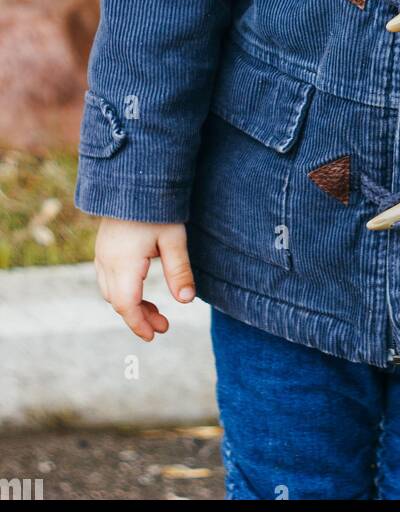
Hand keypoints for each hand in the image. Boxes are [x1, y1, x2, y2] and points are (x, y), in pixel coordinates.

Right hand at [94, 218, 195, 340]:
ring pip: (110, 290)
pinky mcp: (103, 245)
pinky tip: (139, 288)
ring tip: (155, 311)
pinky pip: (106, 277)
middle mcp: (106, 261)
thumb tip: (186, 301)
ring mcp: (101, 252)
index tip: (156, 335)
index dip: (140, 324)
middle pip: (118, 301)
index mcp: (123, 263)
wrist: (133, 177)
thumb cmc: (157, 207)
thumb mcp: (174, 239)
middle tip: (163, 324)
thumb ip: (179, 271)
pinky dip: (121, 290)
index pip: (127, 305)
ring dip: (130, 304)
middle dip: (138, 317)